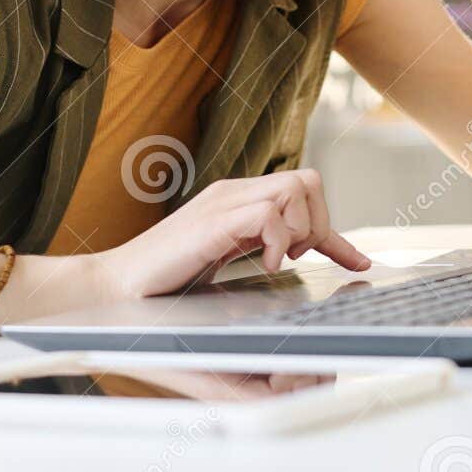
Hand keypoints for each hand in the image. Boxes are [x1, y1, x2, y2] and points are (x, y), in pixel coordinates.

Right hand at [93, 168, 371, 299]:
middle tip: (294, 259)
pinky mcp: (212, 221)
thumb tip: (295, 269)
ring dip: (298, 230)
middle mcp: (233, 195)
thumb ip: (259, 258)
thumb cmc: (162, 286)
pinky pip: (268, 212)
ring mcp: (222, 204)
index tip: (357, 264)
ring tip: (275, 261)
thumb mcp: (224, 271)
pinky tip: (261, 265)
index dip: (336, 234)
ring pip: (296, 189)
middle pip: (308, 182)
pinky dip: (277, 240)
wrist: (113, 289)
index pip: (302, 196)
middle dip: (317, 225)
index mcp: (236, 204)